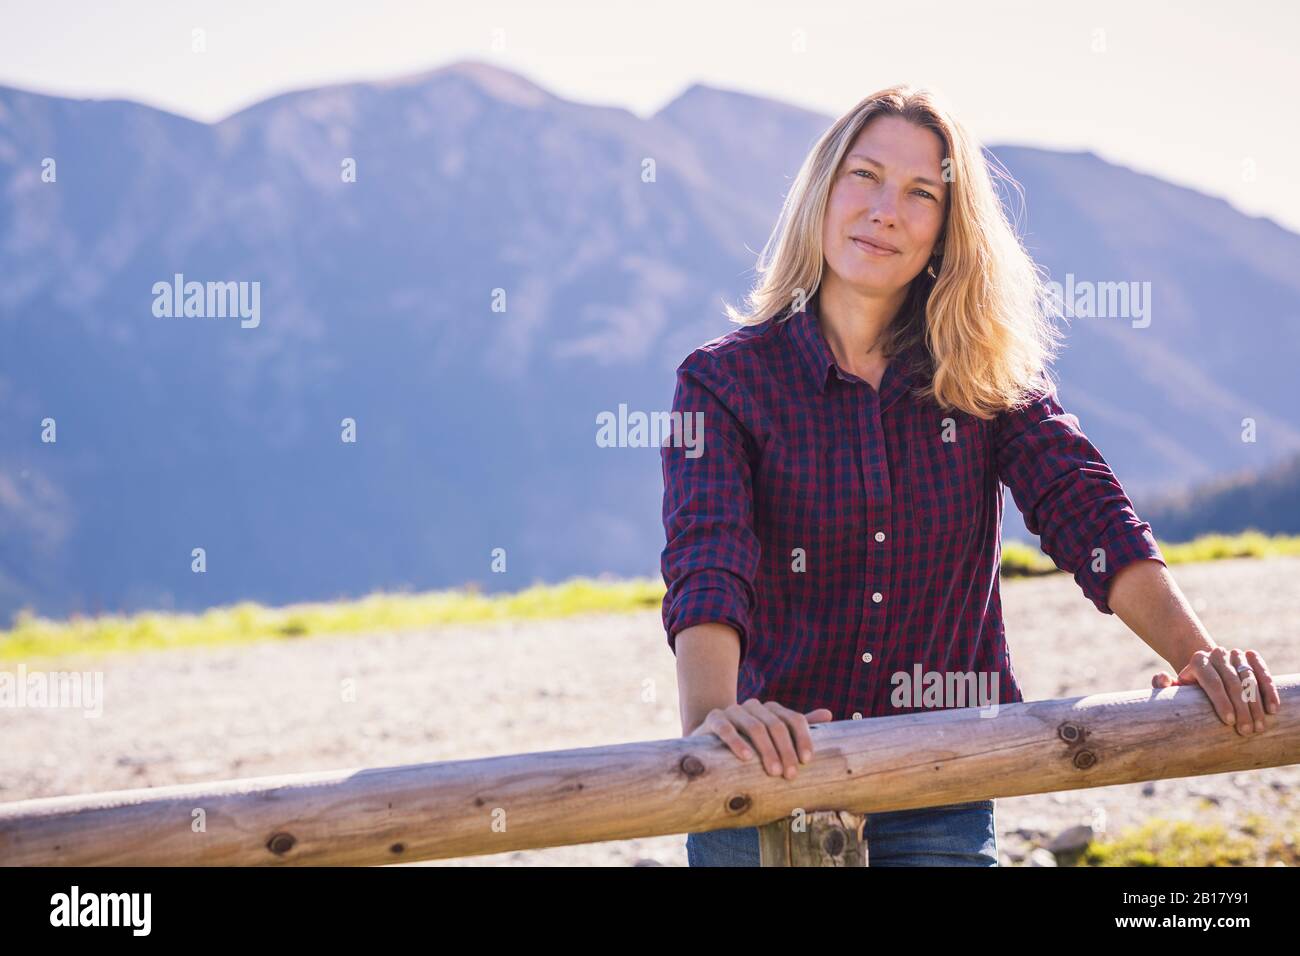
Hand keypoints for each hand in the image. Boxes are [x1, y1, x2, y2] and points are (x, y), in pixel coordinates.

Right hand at [689, 699, 833, 778]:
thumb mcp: (773, 736)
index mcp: (772, 709)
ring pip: (754, 727)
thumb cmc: (747, 741)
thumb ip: (796, 726)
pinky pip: (726, 728)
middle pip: (776, 725)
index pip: (794, 719)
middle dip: (786, 751)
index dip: (803, 738)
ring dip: (766, 750)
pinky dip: (736, 741)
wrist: (709, 738)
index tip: (807, 761)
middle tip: (790, 775)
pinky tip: (745, 757)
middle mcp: (754, 706)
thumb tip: (829, 714)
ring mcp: (733, 710)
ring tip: (773, 772)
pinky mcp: (714, 719)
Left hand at [1151, 646, 1279, 736]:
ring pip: (1249, 679)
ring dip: (1256, 704)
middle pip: (1232, 682)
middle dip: (1241, 708)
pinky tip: (1272, 709)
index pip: (1211, 680)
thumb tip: (1163, 677)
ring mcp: (1236, 655)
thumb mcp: (1175, 689)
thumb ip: (1163, 686)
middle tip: (1245, 730)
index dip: (1221, 701)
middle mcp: (1217, 654)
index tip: (1229, 722)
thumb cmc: (1190, 690)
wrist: (1207, 675)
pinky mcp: (1252, 659)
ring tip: (1259, 726)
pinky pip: (1263, 673)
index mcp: (1198, 660)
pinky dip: (1269, 690)